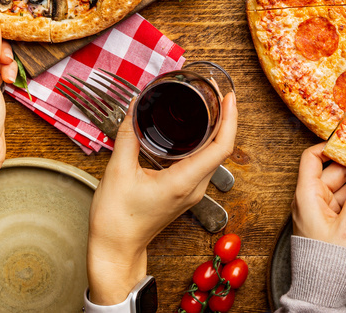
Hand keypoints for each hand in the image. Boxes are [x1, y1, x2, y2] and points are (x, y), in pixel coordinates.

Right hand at [86, 93, 237, 304]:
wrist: (115, 249)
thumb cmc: (116, 220)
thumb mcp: (117, 172)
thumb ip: (128, 136)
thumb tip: (135, 109)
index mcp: (182, 182)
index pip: (220, 148)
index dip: (230, 120)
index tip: (229, 99)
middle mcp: (193, 187)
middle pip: (222, 149)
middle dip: (226, 120)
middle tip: (220, 96)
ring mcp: (191, 192)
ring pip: (214, 157)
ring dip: (217, 131)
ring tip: (212, 108)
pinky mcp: (185, 193)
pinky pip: (203, 164)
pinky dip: (205, 143)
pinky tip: (196, 131)